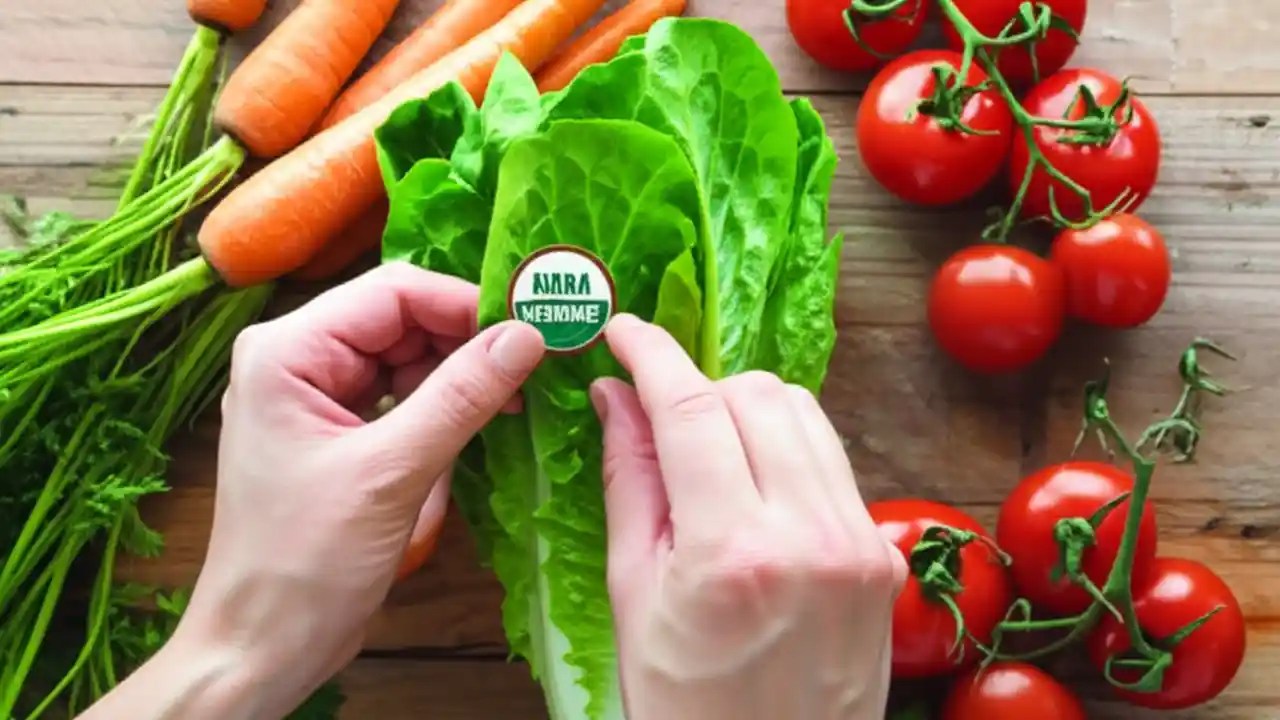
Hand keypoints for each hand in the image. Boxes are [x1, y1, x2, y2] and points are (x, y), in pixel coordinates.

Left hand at [83, 263, 544, 719]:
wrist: (262, 645)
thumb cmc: (306, 562)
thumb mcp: (392, 473)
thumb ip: (460, 396)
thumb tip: (528, 335)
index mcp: (287, 351)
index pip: (392, 293)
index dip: (466, 304)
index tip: (531, 328)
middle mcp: (295, 359)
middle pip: (400, 320)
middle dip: (466, 340)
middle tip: (535, 364)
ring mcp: (314, 396)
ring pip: (405, 357)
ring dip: (459, 375)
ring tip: (515, 399)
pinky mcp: (335, 432)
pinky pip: (399, 397)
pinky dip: (441, 406)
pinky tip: (482, 421)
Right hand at [592, 314, 906, 719]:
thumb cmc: (685, 708)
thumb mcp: (634, 597)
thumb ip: (630, 482)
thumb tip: (616, 396)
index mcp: (732, 553)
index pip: (689, 409)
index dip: (650, 354)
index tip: (623, 332)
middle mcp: (810, 536)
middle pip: (755, 393)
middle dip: (698, 386)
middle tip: (658, 416)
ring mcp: (858, 543)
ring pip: (803, 412)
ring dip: (746, 409)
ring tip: (706, 452)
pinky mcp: (882, 554)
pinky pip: (831, 460)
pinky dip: (786, 449)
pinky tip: (752, 486)